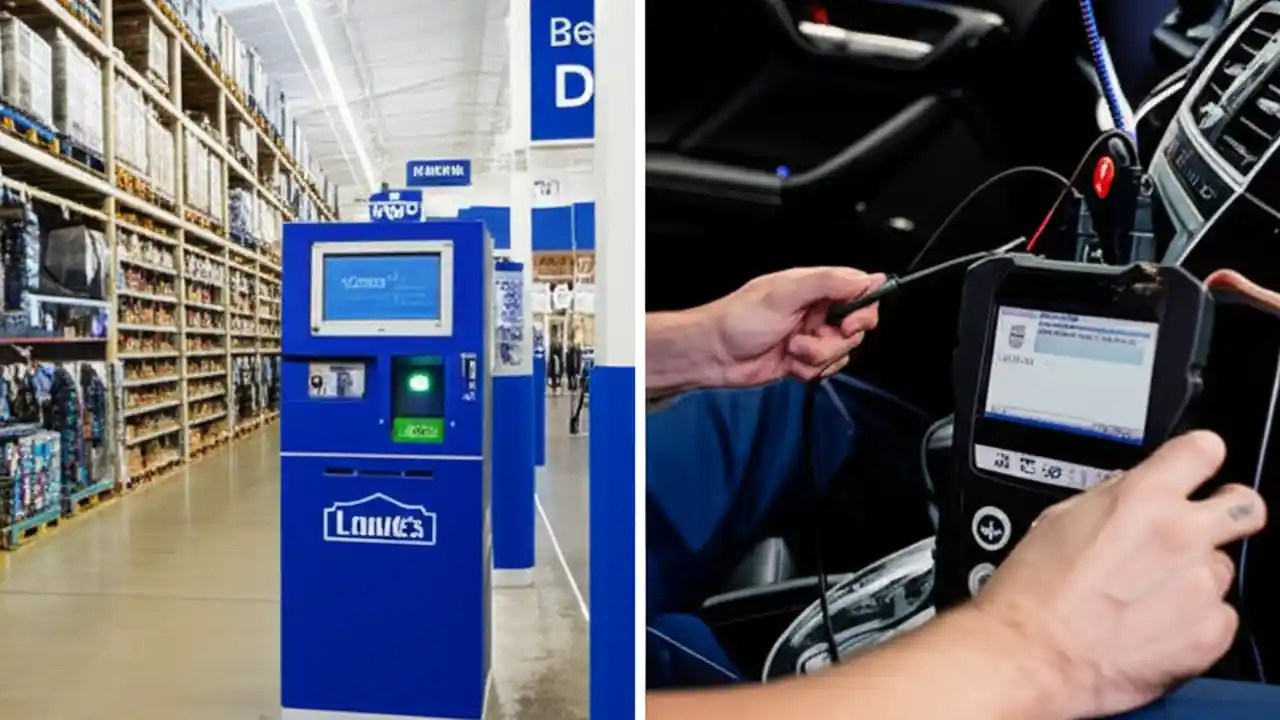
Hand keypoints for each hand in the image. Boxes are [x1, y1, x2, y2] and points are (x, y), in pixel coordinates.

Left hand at [705, 267, 884, 385]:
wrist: (713, 354)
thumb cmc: (740, 318)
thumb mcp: (784, 294)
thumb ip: (827, 283)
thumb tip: (870, 278)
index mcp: (815, 287)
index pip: (860, 290)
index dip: (864, 308)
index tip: (851, 323)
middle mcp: (817, 310)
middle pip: (856, 326)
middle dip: (837, 339)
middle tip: (812, 337)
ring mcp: (811, 336)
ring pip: (842, 352)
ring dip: (818, 356)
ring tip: (791, 349)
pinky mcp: (803, 360)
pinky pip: (825, 370)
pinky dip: (809, 370)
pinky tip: (787, 363)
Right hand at [972, 431, 1265, 718]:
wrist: (1033, 656)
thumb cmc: (1033, 593)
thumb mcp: (1060, 519)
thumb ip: (1112, 500)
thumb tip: (1132, 496)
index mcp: (1143, 498)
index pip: (1204, 450)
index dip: (1199, 458)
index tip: (1197, 468)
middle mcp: (1182, 535)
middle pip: (1246, 506)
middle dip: (1230, 511)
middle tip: (1204, 526)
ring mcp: (1201, 585)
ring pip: (1222, 568)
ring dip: (1195, 577)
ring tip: (1149, 596)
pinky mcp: (1211, 633)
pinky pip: (1220, 616)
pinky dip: (1195, 620)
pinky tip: (1155, 625)